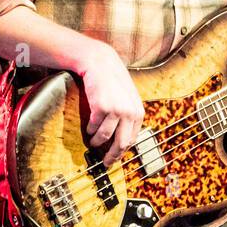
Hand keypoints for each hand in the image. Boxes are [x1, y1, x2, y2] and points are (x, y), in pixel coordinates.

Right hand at [76, 43, 144, 166]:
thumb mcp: (127, 98)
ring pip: (105, 137)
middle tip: (105, 162)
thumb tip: (122, 137)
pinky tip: (88, 129)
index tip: (115, 158)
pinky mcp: (102, 108)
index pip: (132, 139)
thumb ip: (128, 115)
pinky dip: (90, 130)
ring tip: (92, 142)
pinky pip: (94, 127)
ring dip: (97, 143)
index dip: (122, 151)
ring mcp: (117, 110)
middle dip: (112, 156)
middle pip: (121, 143)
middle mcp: (130, 113)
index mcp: (138, 112)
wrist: (101, 64)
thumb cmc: (113, 81)